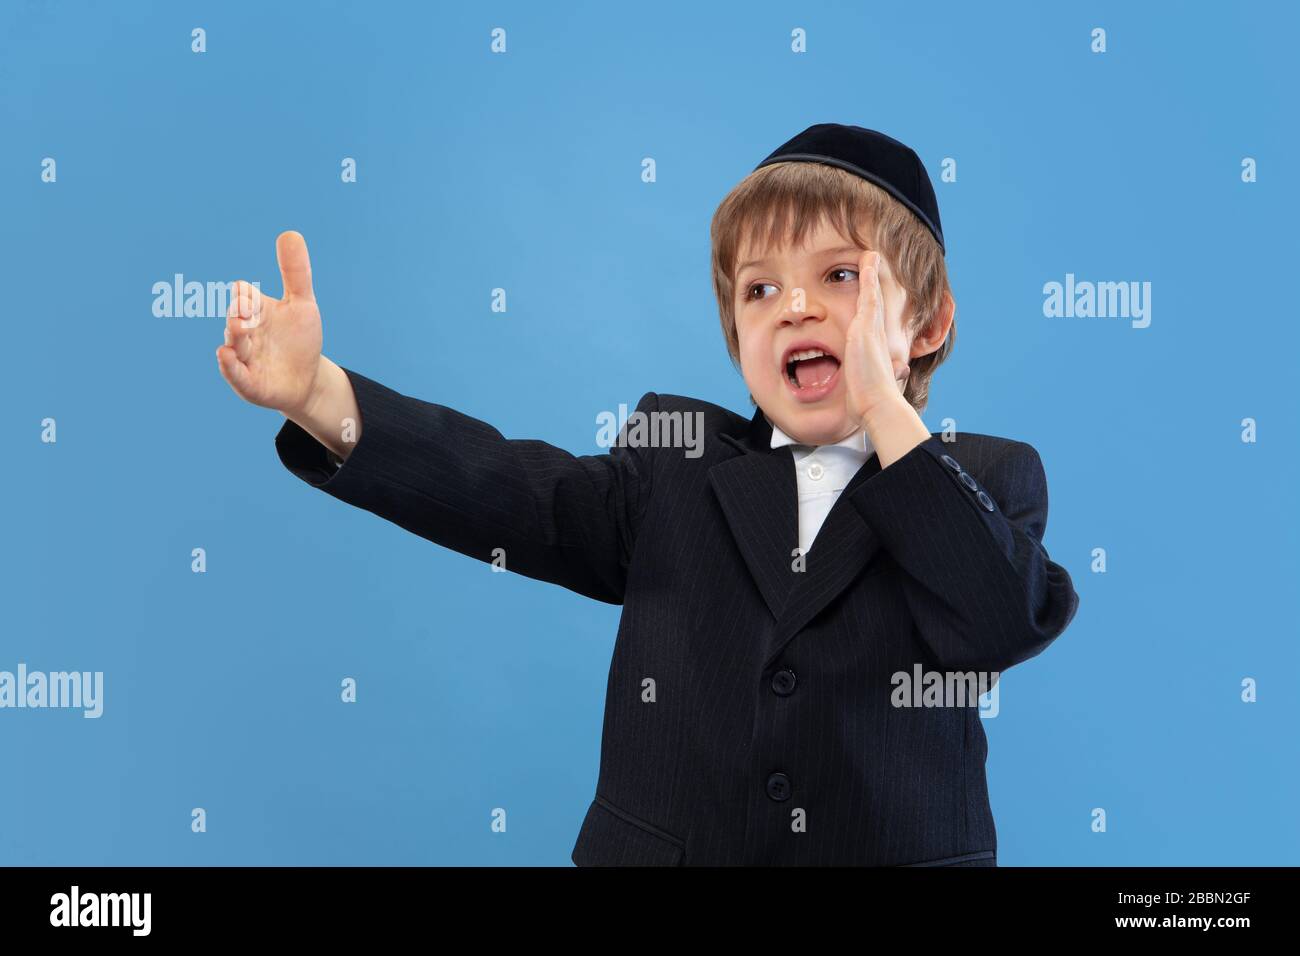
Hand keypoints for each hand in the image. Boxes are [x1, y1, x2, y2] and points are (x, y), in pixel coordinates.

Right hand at [215, 231, 323, 417]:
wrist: (307, 379)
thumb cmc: (299, 339)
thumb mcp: (302, 305)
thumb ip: (295, 272)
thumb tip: (290, 232)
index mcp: (255, 311)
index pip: (244, 296)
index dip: (245, 295)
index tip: (246, 291)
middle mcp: (244, 332)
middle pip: (235, 319)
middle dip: (238, 314)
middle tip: (243, 308)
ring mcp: (245, 358)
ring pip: (234, 345)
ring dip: (236, 336)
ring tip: (240, 328)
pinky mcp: (249, 383)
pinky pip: (235, 374)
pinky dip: (229, 365)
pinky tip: (225, 355)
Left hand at [843, 249, 910, 425]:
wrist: (878, 405)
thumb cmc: (871, 401)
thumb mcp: (873, 386)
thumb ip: (882, 378)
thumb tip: (897, 376)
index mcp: (874, 348)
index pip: (872, 322)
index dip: (872, 306)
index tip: (872, 294)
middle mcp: (875, 335)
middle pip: (874, 303)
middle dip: (873, 284)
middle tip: (872, 264)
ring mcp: (871, 330)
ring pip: (871, 295)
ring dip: (871, 275)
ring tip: (869, 256)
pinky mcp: (866, 327)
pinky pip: (868, 294)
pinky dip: (869, 277)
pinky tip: (868, 259)